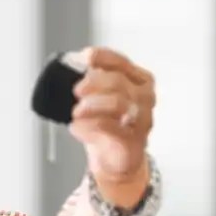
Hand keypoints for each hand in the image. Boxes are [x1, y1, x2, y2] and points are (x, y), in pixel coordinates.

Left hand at [70, 47, 154, 188]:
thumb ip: (89, 82)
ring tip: (76, 111)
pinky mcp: (134, 141)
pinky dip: (90, 126)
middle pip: (118, 82)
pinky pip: (112, 129)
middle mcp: (144, 97)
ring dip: (93, 105)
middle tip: (76, 90)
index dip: (103, 57)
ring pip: (119, 103)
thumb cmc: (108, 123)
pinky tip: (76, 127)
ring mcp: (142, 119)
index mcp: (138, 80)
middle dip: (94, 83)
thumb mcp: (99, 98)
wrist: (116, 157)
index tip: (85, 57)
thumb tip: (71, 65)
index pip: (121, 62)